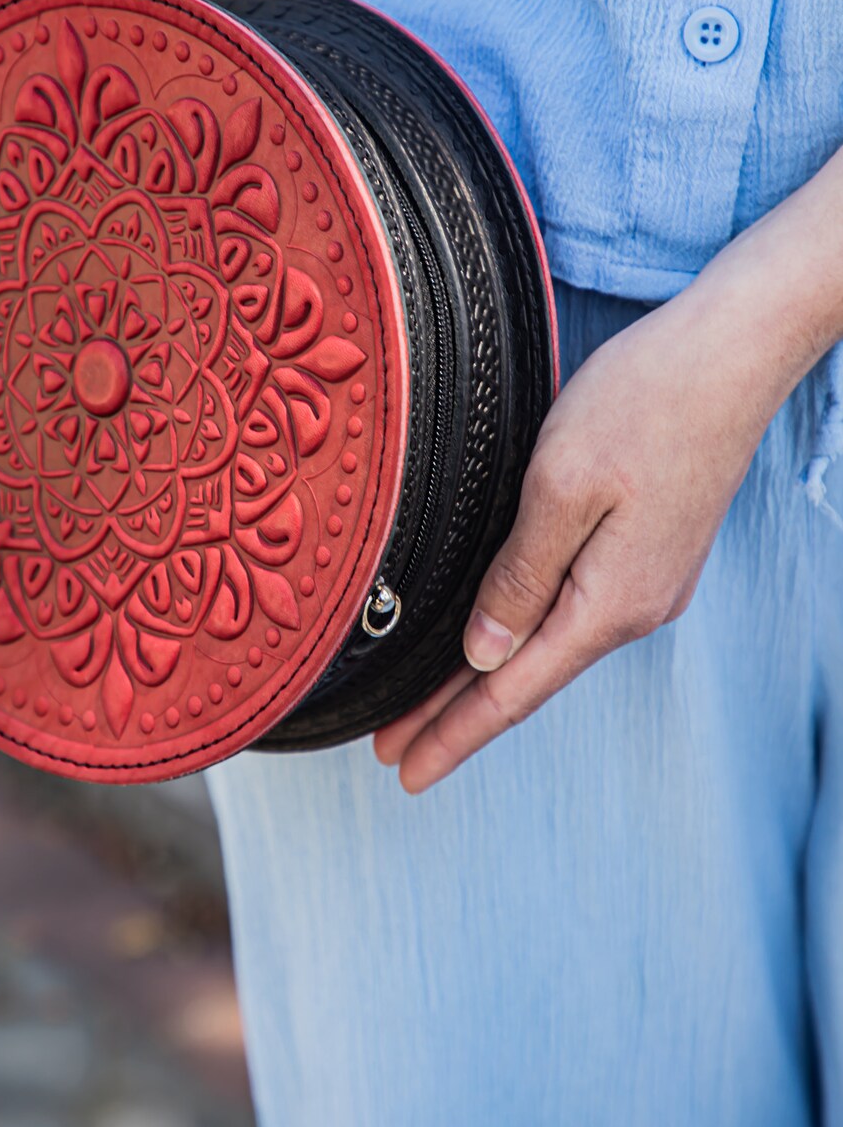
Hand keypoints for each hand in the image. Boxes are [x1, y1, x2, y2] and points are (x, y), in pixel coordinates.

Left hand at [372, 223, 836, 793]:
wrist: (732, 354)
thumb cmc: (644, 402)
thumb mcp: (560, 485)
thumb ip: (521, 576)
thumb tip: (486, 652)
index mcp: (609, 601)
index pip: (514, 691)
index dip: (453, 732)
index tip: (405, 772)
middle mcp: (634, 606)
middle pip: (528, 677)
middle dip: (456, 715)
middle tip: (394, 751)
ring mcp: (648, 580)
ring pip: (550, 644)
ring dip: (487, 675)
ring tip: (428, 701)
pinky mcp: (649, 550)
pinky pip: (572, 610)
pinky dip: (522, 634)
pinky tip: (498, 636)